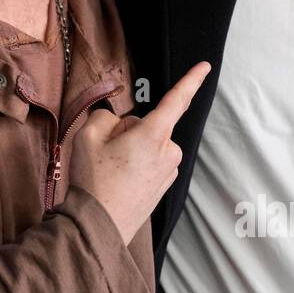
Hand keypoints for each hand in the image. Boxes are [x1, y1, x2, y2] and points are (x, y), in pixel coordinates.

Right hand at [69, 61, 211, 244]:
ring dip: (133, 149)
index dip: (191, 80)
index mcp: (154, 135)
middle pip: (150, 125)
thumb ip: (106, 116)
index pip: (177, 100)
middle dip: (130, 131)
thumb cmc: (94, 180)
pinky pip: (151, 163)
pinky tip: (119, 180)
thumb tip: (119, 122)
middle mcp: (169, 152)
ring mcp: (169, 171)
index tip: (205, 66)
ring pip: (150, 145)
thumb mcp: (87, 136)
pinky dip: (136, 165)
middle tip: (106, 151)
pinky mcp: (165, 186)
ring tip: (111, 170)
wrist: (99, 226)